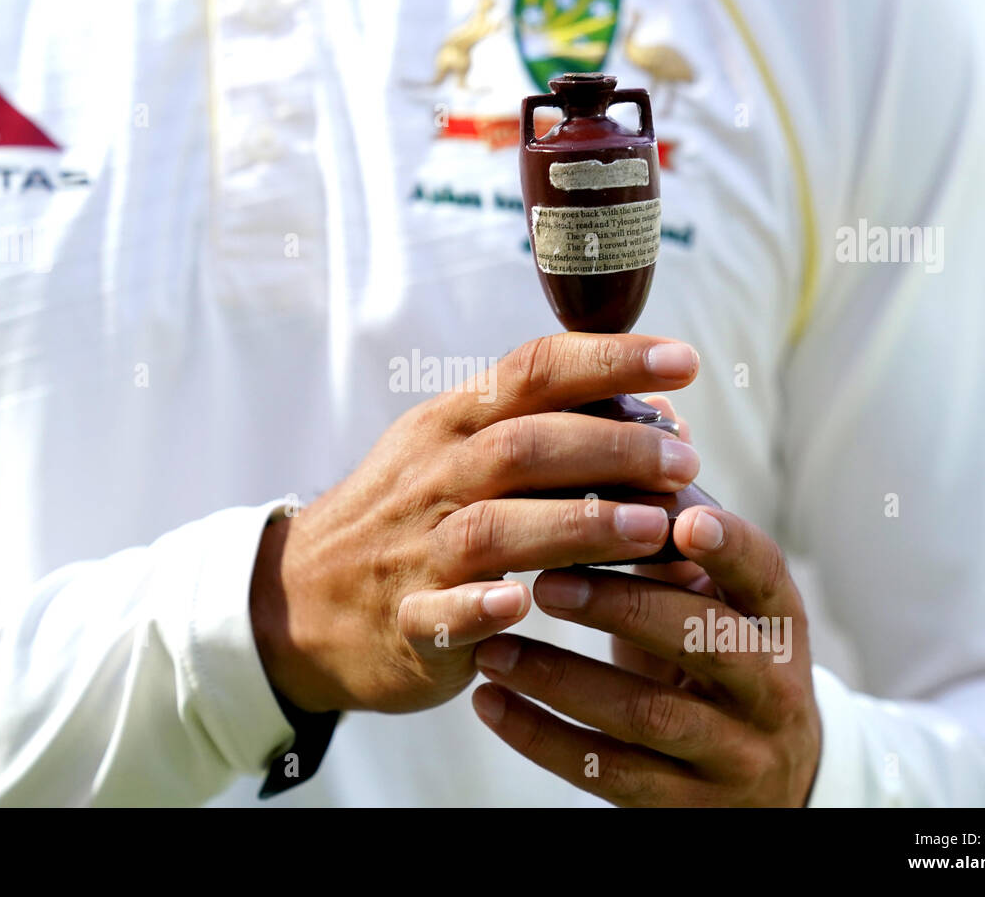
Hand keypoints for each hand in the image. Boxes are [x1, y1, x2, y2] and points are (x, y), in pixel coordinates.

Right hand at [250, 333, 701, 713]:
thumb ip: (543, 429)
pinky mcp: (403, 623)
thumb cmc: (408, 517)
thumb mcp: (455, 452)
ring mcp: (415, 551)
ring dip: (576, 524)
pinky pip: (437, 613)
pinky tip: (522, 606)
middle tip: (685, 462)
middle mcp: (434, 478)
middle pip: (524, 445)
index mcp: (452, 427)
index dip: (609, 361)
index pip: (532, 371)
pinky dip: (478, 608)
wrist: (299, 598)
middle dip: (613, 447)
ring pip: (493, 528)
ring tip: (651, 529)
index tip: (683, 361)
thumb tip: (657, 414)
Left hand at [471, 504, 821, 805]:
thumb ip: (680, 528)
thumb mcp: (719, 598)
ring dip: (562, 676)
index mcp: (778, 618)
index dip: (727, 546)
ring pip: (646, 714)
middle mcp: (770, 685)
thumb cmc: (717, 650)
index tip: (680, 515)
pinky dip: (542, 736)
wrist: (763, 775)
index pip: (762, 572)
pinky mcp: (687, 806)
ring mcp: (733, 752)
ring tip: (495, 648)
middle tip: (547, 580)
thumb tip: (642, 417)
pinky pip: (609, 773)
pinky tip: (490, 702)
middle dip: (622, 605)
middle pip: (701, 642)